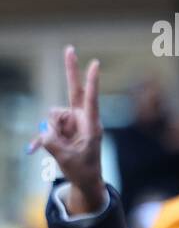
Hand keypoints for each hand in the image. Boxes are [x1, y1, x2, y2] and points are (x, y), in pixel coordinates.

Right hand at [29, 47, 105, 213]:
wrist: (85, 180)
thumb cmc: (83, 169)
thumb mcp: (67, 157)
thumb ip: (53, 141)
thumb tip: (44, 130)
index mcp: (91, 125)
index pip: (91, 99)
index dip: (91, 82)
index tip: (95, 64)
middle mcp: (82, 119)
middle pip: (73, 90)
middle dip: (70, 70)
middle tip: (69, 48)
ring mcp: (71, 122)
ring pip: (52, 115)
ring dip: (51, 131)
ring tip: (62, 148)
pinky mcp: (62, 127)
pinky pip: (46, 126)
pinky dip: (42, 139)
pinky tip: (34, 150)